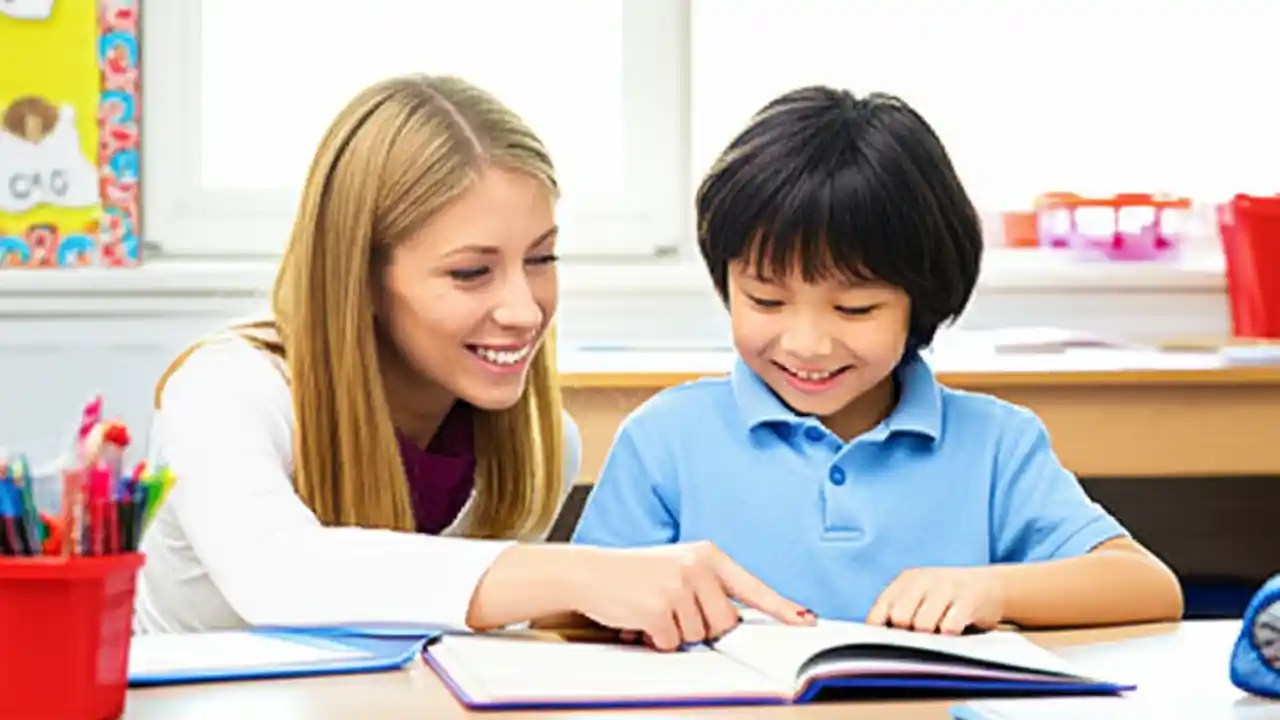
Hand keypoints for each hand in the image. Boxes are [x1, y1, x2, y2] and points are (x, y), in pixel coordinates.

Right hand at [571, 541, 813, 650]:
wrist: (590, 572)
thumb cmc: (634, 576)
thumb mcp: (677, 570)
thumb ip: (707, 589)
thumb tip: (733, 622)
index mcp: (707, 555)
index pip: (752, 587)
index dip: (781, 608)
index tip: (805, 622)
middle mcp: (698, 566)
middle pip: (725, 622)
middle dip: (701, 627)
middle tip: (673, 611)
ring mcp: (679, 585)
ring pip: (699, 636)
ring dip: (675, 633)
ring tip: (652, 611)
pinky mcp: (660, 606)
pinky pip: (672, 643)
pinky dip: (656, 639)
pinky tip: (641, 619)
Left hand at [866, 566, 1003, 634]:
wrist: (992, 586)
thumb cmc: (949, 600)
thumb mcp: (921, 597)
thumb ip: (900, 612)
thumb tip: (878, 643)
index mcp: (906, 580)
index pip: (880, 611)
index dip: (880, 633)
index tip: (887, 648)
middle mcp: (923, 580)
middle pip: (900, 618)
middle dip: (908, 635)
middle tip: (921, 640)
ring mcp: (946, 588)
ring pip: (923, 625)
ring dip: (930, 638)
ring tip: (939, 635)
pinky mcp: (968, 600)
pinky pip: (949, 627)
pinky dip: (949, 637)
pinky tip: (955, 634)